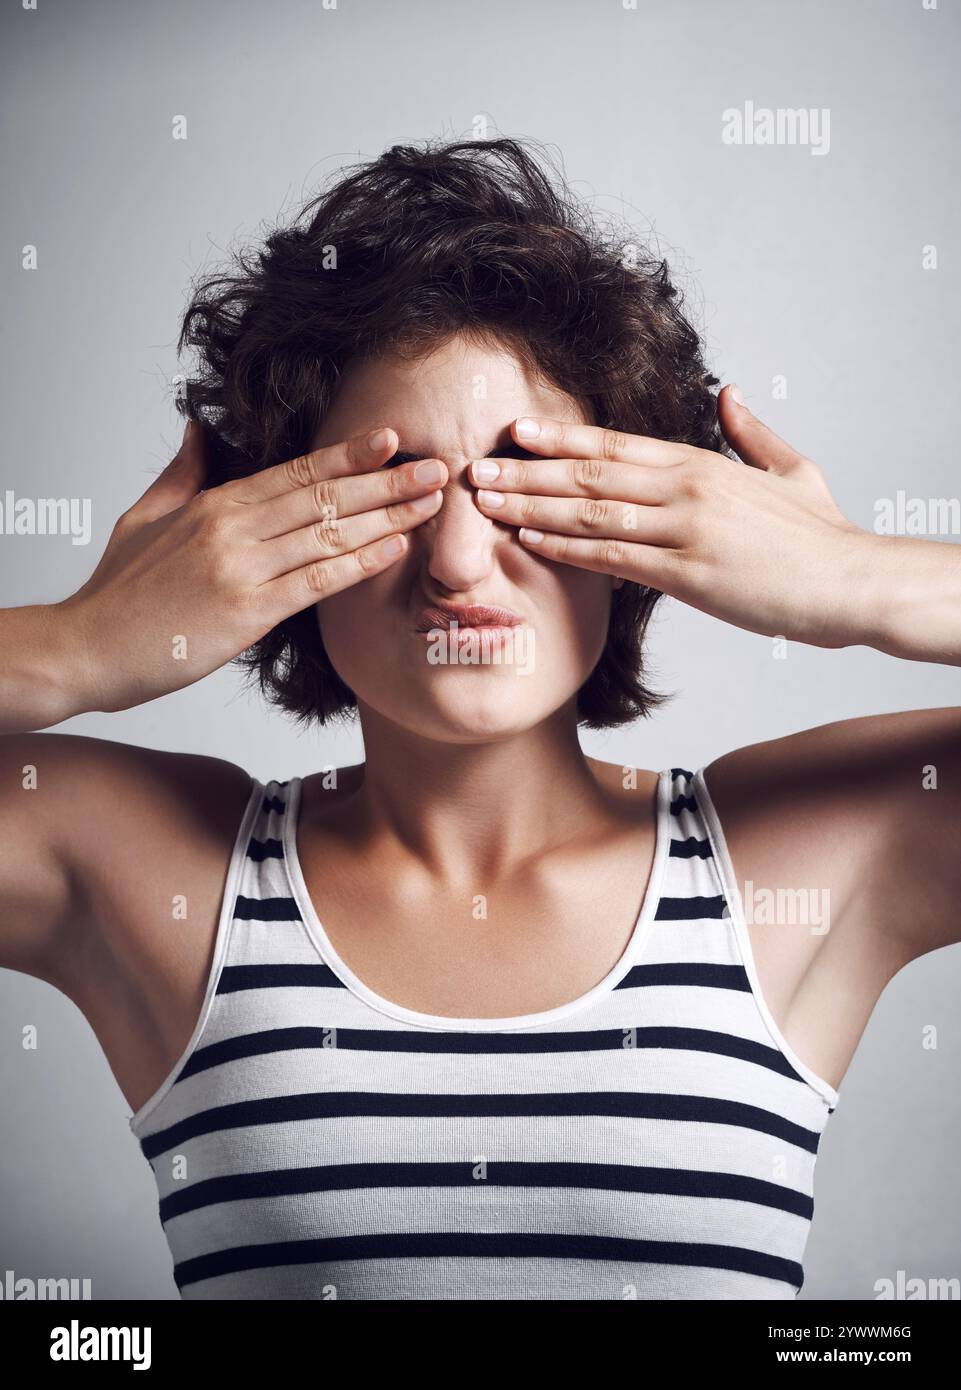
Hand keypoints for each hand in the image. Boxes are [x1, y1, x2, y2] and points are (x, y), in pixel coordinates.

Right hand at [56, 422, 446, 712]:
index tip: (393, 440)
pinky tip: (393, 551)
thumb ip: (181, 474)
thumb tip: (196, 429)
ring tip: (433, 506)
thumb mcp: (145, 517)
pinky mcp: (245, 612)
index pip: (296, 472)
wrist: (86, 647)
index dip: (349, 455)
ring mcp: (241, 568)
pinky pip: (314, 582)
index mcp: (214, 504)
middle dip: (388, 483)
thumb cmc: (118, 591)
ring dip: (388, 518)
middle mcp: (233, 528)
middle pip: (325, 496)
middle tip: (439, 469)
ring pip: (328, 534)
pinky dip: (357, 564)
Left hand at [470, 386, 880, 649]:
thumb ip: (753, 432)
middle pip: (591, 474)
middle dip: (528, 472)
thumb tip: (730, 394)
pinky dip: (568, 550)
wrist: (850, 581)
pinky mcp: (688, 575)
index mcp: (702, 463)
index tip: (517, 432)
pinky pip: (614, 558)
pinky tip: (532, 543)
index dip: (561, 438)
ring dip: (533, 508)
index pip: (616, 444)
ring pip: (592, 513)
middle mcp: (686, 489)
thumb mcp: (791, 469)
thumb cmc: (820, 533)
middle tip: (477, 468)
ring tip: (487, 504)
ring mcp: (685, 531)